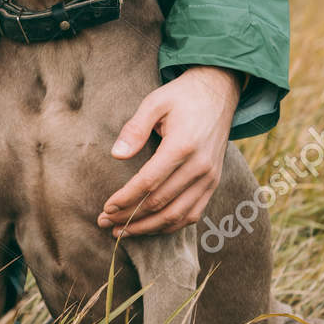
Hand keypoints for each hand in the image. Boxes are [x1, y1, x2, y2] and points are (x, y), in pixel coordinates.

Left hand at [98, 66, 243, 236]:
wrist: (218, 92)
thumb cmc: (182, 96)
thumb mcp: (154, 102)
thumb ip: (134, 128)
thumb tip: (116, 154)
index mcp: (183, 146)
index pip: (148, 183)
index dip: (125, 199)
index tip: (106, 208)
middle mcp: (200, 166)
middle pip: (160, 203)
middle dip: (130, 217)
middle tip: (104, 223)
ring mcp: (210, 177)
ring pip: (177, 215)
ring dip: (148, 228)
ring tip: (122, 231)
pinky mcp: (213, 182)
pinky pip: (193, 213)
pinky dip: (170, 225)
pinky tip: (150, 228)